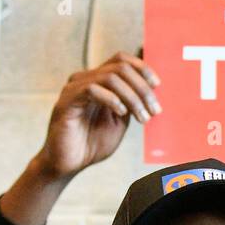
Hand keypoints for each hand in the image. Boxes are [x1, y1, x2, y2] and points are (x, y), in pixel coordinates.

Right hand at [37, 50, 160, 181]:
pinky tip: (121, 113)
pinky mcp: (67, 101)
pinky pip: (92, 89)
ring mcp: (75, 88)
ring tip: (142, 116)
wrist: (69, 163)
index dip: (142, 68)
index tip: (157, 86)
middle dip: (142, 87)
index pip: (121, 60)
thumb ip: (132, 103)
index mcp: (98, 81)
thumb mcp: (120, 121)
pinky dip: (112, 99)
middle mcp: (85, 79)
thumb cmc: (92, 143)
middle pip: (120, 67)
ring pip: (110, 77)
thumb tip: (152, 90)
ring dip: (132, 97)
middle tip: (154, 109)